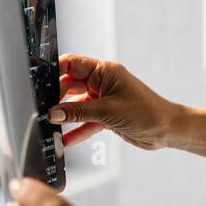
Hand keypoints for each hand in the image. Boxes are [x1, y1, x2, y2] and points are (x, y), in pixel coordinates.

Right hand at [47, 53, 180, 148]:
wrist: (168, 130)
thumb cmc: (147, 113)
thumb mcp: (108, 111)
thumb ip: (78, 112)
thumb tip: (52, 113)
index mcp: (105, 72)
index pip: (71, 64)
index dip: (53, 71)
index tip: (37, 83)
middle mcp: (103, 83)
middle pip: (69, 85)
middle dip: (54, 97)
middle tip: (39, 110)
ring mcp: (104, 99)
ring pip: (75, 105)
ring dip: (64, 116)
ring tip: (47, 126)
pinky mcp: (107, 115)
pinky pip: (85, 121)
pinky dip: (76, 130)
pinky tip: (64, 141)